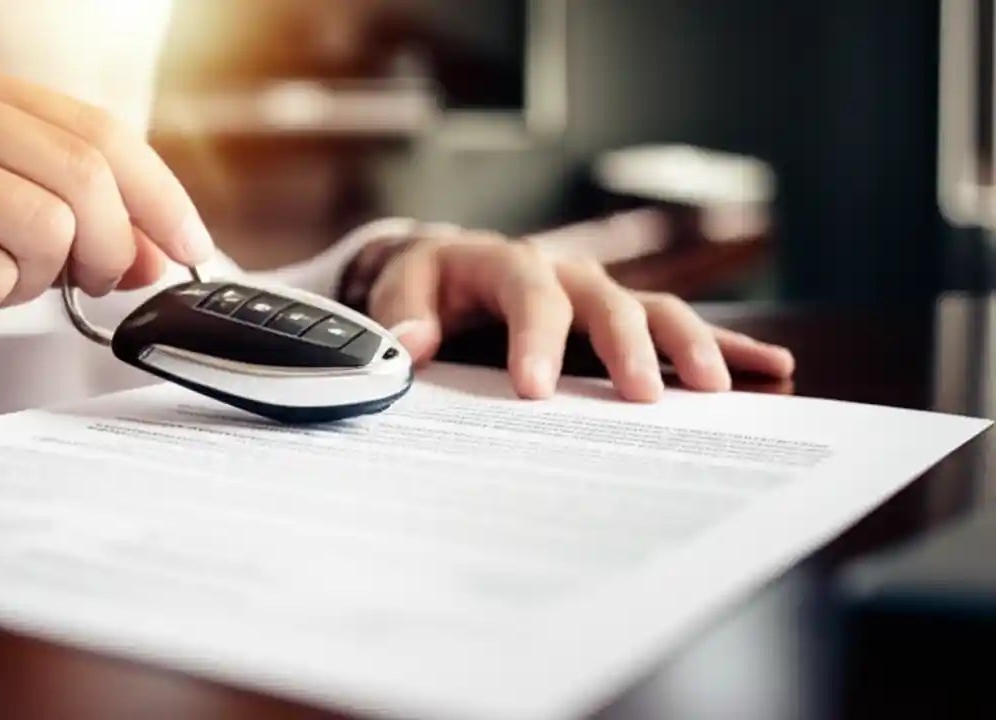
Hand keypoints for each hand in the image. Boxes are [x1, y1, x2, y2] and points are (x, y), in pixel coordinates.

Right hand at [0, 51, 211, 358]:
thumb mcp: (1, 223)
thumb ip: (82, 225)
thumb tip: (163, 253)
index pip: (103, 133)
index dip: (161, 198)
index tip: (191, 248)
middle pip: (84, 181)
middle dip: (104, 252)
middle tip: (82, 282)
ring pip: (41, 232)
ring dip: (20, 283)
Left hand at [362, 230, 794, 400]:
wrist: (454, 270)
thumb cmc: (432, 284)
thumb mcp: (406, 288)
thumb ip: (404, 314)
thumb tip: (412, 346)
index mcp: (510, 263)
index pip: (529, 294)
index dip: (535, 340)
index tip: (534, 391)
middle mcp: (568, 274)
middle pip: (607, 302)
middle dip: (626, 346)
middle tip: (641, 396)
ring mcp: (603, 296)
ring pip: (655, 311)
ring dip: (688, 345)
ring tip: (713, 388)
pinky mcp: (626, 320)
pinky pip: (683, 327)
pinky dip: (726, 345)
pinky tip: (770, 367)